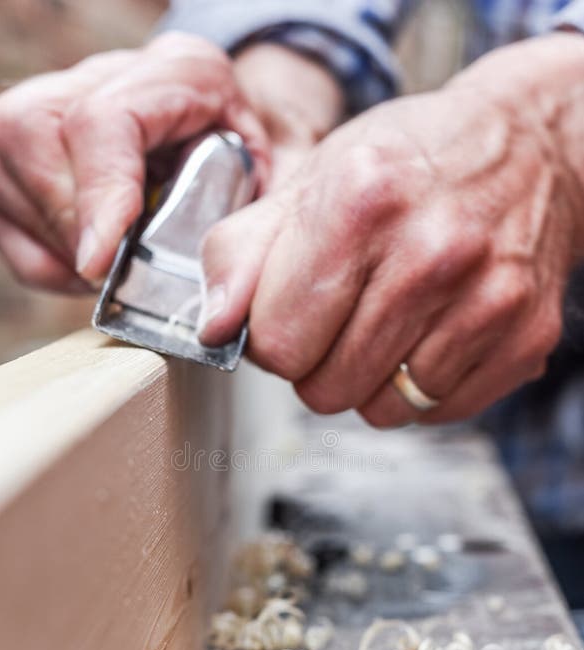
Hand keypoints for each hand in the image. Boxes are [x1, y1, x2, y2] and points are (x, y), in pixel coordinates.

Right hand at [0, 32, 270, 289]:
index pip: (103, 120)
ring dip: (47, 240)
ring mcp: (57, 105)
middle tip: (104, 272)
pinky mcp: (28, 149)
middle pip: (29, 130)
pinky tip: (82, 269)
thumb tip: (214, 297)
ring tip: (102, 272)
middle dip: (62, 222)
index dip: (97, 196)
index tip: (101, 263)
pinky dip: (35, 254)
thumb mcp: (276, 191)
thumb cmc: (257, 174)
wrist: (238, 149)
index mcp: (180, 73)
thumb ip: (250, 228)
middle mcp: (105, 75)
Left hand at [200, 33, 583, 425]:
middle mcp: (432, 253)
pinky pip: (438, 412)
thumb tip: (211, 327)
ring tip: (390, 320)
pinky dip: (423, 385)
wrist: (530, 146)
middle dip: (318, 363)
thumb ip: (244, 252)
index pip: (277, 343)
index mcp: (360, 201)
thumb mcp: (314, 179)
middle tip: (342, 316)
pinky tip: (432, 333)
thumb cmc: (412, 162)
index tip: (290, 312)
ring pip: (381, 411)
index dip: (271, 336)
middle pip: (324, 389)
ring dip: (370, 378)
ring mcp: (487, 301)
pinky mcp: (524, 338)